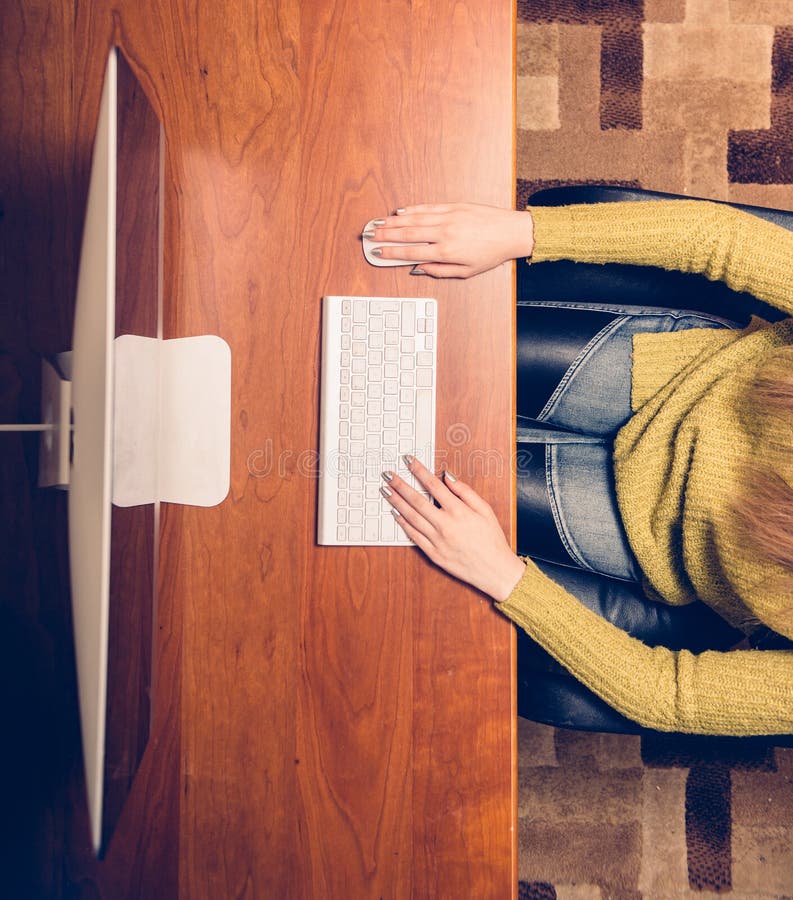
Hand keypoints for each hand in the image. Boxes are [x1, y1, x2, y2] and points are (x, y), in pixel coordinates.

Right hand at [366, 202, 534, 277]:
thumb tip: (419, 269)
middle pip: (408, 233)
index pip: (411, 252)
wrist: (511, 232)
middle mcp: (445, 233)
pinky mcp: (455, 206)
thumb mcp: (466, 271)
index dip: (392, 252)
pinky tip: (401, 212)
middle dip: (386, 235)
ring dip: (394, 221)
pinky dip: (413, 209)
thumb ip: (440, 271)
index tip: (379, 252)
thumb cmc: (491, 254)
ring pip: (415, 218)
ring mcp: (449, 217)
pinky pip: (429, 207)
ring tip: (379, 223)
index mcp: (447, 251)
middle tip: (370, 235)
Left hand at [381, 456, 525, 601]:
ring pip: (411, 517)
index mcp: (458, 511)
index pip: (433, 485)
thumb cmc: (492, 540)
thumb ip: (465, 491)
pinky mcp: (433, 554)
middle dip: (400, 485)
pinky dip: (403, 524)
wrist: (495, 570)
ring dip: (396, 502)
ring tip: (385, 491)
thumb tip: (447, 476)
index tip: (408, 461)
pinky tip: (395, 514)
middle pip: (416, 500)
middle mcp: (445, 525)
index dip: (419, 471)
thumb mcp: (485, 510)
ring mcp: (437, 541)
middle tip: (387, 475)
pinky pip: (414, 536)